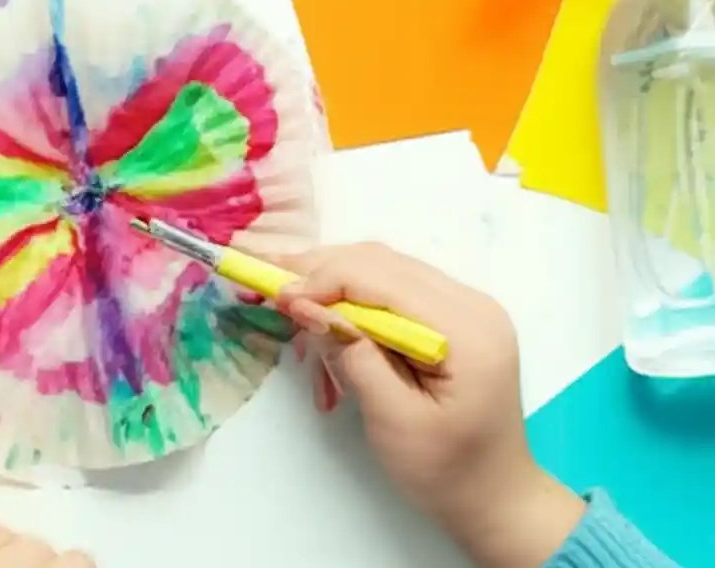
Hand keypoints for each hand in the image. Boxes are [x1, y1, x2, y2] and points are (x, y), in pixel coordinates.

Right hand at [277, 243, 585, 567]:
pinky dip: (353, 292)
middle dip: (321, 268)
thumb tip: (306, 307)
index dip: (326, 279)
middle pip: (384, 263)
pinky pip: (395, 287)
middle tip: (266, 280)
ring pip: (386, 268)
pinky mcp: (452, 317)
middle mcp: (473, 304)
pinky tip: (323, 307)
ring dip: (334, 276)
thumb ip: (354, 358)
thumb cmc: (445, 470)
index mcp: (468, 330)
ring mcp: (466, 307)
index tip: (276, 296)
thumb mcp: (394, 420)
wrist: (493, 496)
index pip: (385, 280)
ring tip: (286, 291)